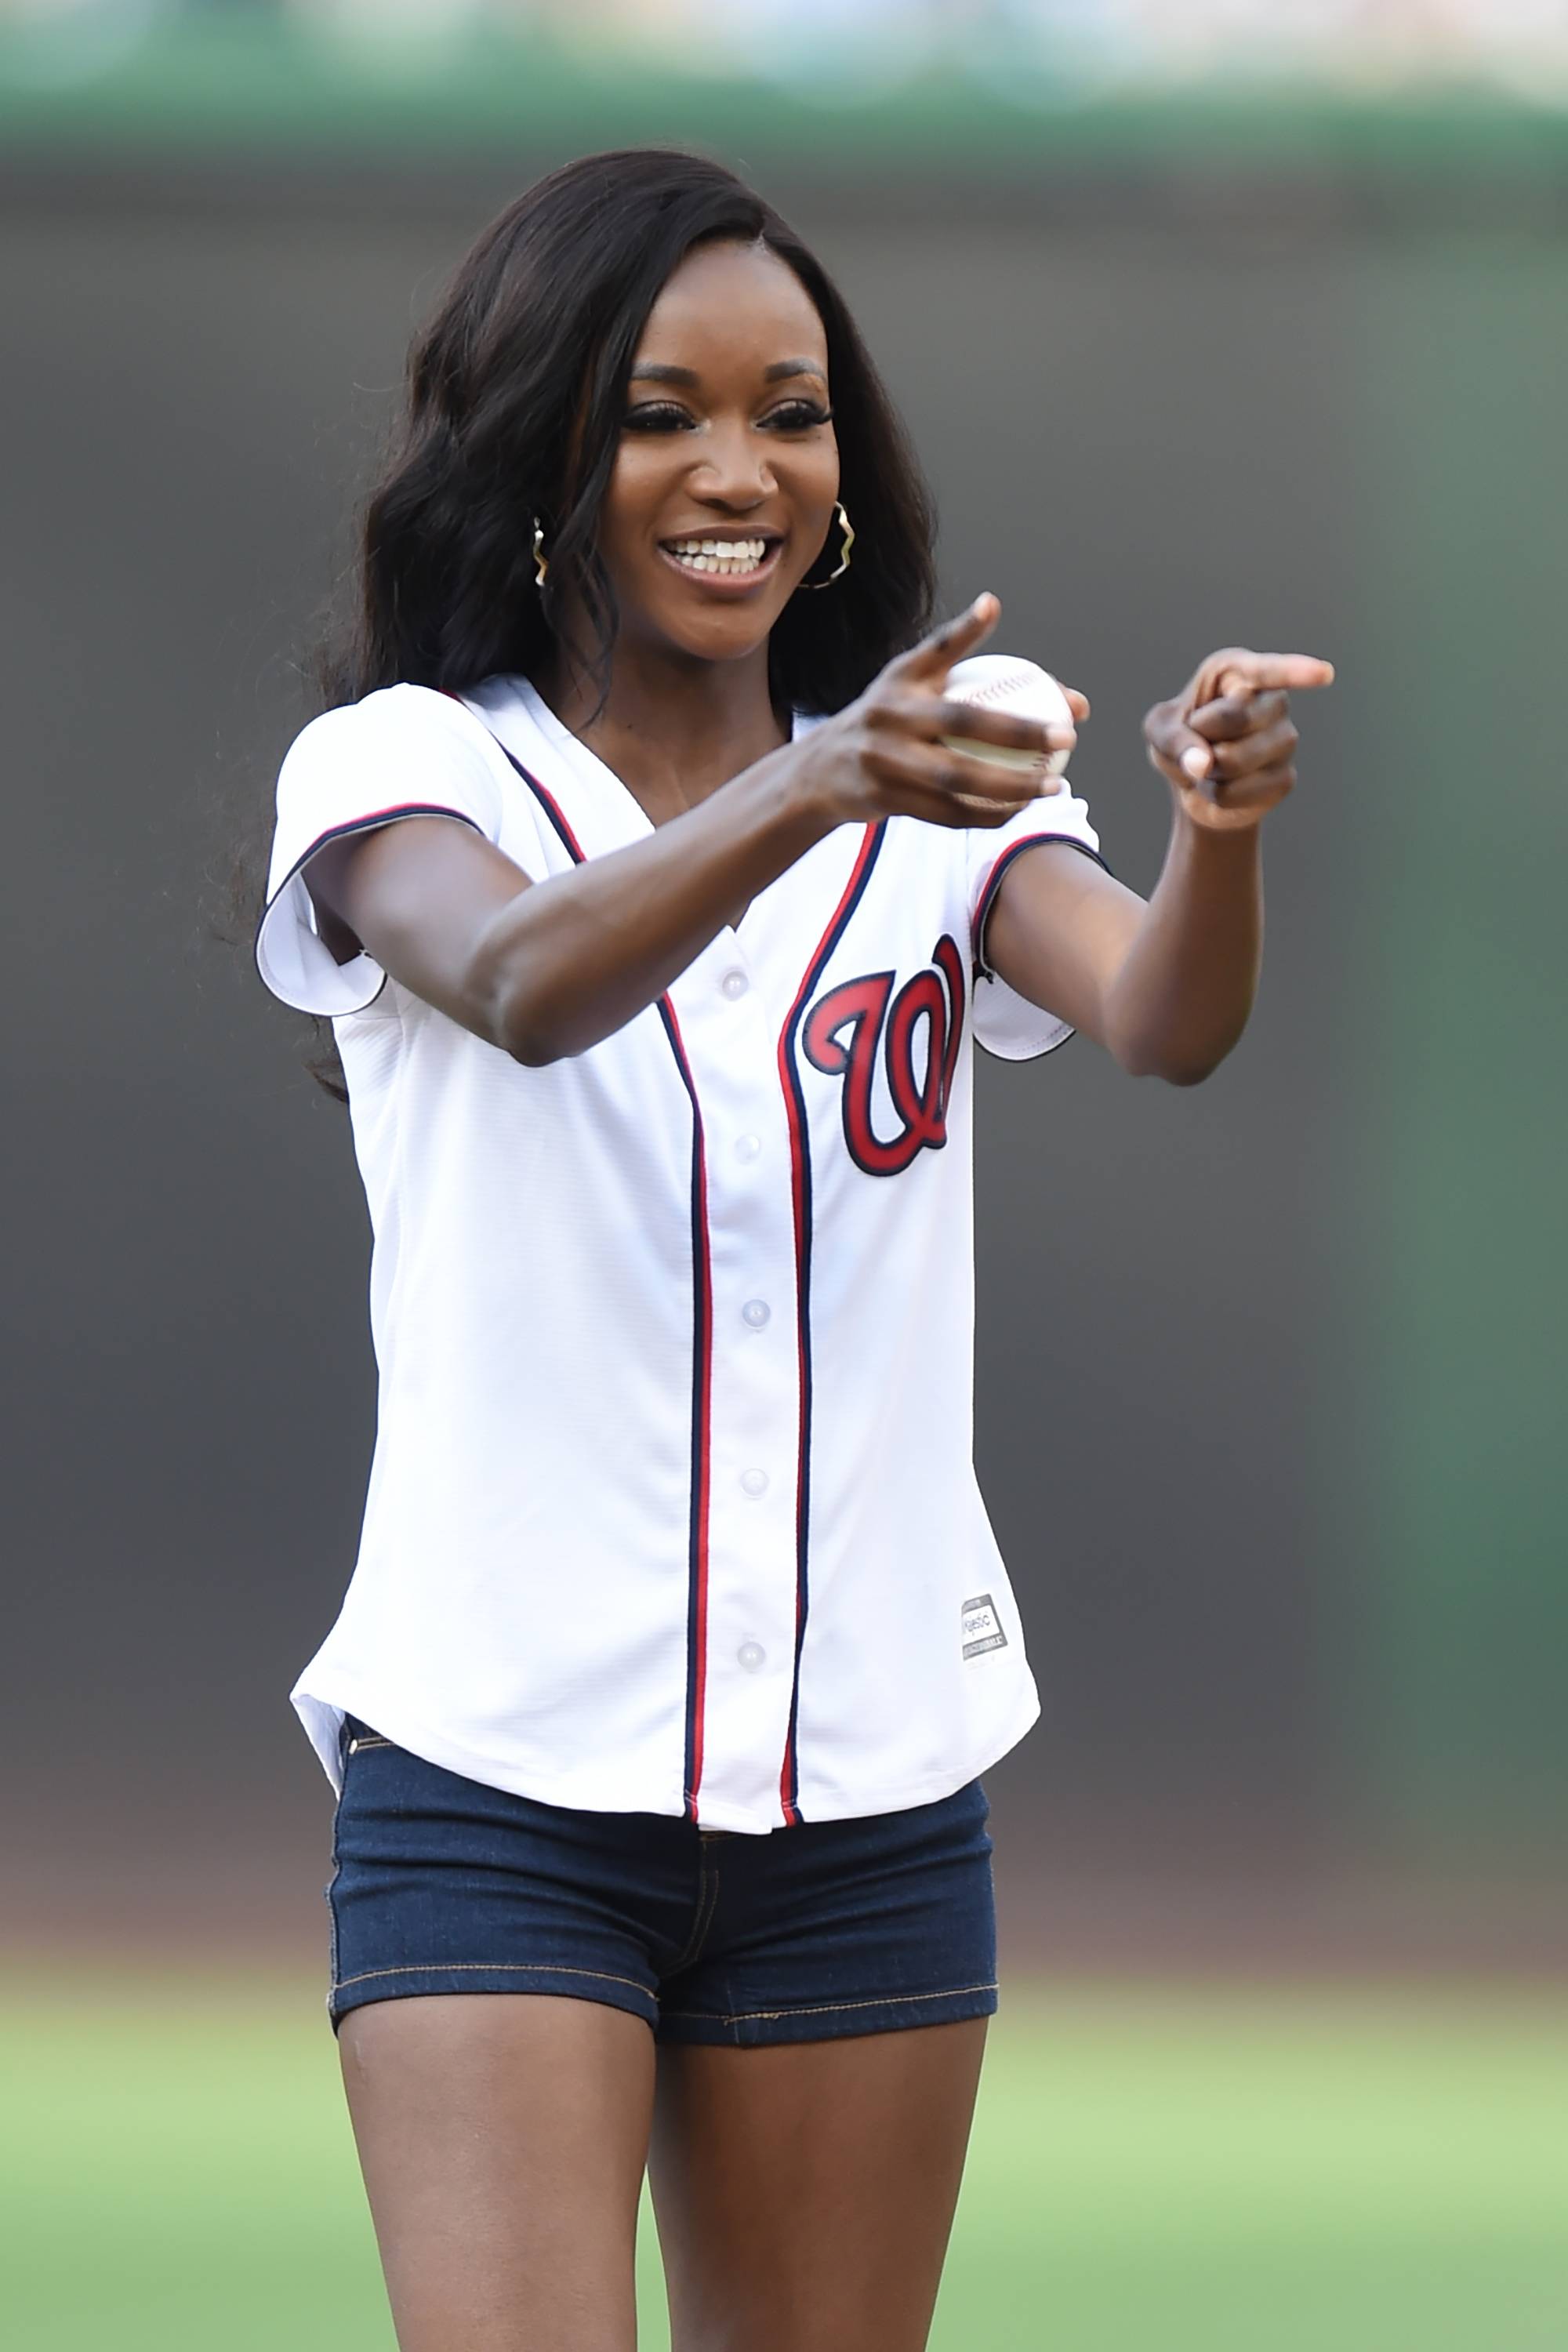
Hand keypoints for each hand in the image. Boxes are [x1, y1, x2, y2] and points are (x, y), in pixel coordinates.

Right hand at [792, 592, 1089, 831]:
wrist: (822, 772)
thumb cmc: (885, 717)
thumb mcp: (906, 677)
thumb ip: (953, 649)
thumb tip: (992, 604)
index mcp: (899, 682)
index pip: (937, 650)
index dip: (967, 629)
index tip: (1000, 613)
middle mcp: (889, 718)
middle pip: (963, 725)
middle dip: (1020, 732)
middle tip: (1066, 738)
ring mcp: (886, 762)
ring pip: (958, 779)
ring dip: (1010, 787)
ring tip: (1051, 786)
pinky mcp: (888, 800)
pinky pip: (947, 814)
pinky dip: (985, 816)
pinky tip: (1017, 811)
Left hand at [1144, 647, 1333, 832]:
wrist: (1196, 783)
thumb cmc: (1181, 739)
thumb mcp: (1160, 729)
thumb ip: (1173, 738)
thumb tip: (1203, 763)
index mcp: (1240, 674)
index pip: (1269, 672)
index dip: (1296, 672)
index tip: (1323, 674)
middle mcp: (1273, 701)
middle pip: (1237, 717)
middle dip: (1201, 736)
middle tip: (1198, 741)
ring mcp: (1286, 740)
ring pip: (1234, 760)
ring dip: (1206, 770)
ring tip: (1211, 764)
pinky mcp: (1285, 779)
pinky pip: (1235, 793)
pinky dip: (1215, 795)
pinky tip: (1222, 785)